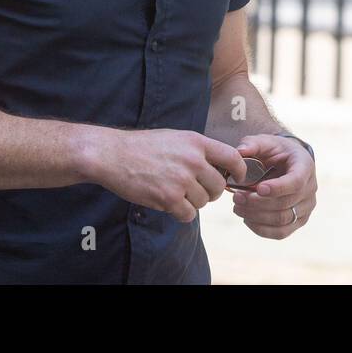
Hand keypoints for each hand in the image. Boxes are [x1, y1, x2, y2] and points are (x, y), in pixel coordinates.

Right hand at [93, 128, 247, 223]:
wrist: (112, 155)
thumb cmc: (143, 146)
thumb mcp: (175, 138)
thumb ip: (197, 150)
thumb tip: (218, 166)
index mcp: (196, 142)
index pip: (232, 157)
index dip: (239, 170)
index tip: (237, 177)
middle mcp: (193, 160)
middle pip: (219, 186)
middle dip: (211, 192)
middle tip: (196, 191)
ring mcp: (181, 180)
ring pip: (203, 202)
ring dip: (192, 203)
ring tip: (175, 193)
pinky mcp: (169, 198)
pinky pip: (188, 214)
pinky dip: (181, 214)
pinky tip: (170, 205)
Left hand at [230, 133, 316, 238]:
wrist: (286, 163)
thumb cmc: (275, 152)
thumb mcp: (265, 142)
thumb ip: (252, 144)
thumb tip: (240, 152)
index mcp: (305, 166)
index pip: (297, 182)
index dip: (278, 188)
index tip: (258, 188)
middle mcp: (310, 189)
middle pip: (286, 203)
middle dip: (258, 203)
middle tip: (236, 197)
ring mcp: (306, 208)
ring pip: (283, 220)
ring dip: (256, 216)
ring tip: (237, 207)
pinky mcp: (298, 221)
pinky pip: (281, 233)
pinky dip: (261, 229)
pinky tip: (246, 218)